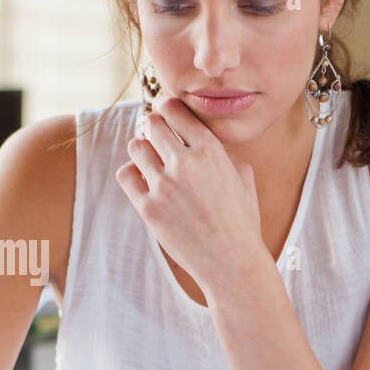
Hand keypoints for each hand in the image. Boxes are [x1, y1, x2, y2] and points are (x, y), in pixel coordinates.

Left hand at [116, 95, 266, 298]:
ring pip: (136, 147)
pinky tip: (142, 179)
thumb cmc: (240, 220)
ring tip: (149, 158)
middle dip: (152, 126)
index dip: (167, 108)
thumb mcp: (243, 175)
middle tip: (153, 133)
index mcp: (210, 150)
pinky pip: (126, 175)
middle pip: (152, 124)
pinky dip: (131, 173)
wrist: (231, 261)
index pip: (175, 111)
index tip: (164, 112)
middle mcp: (185, 163)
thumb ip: (221, 151)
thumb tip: (198, 137)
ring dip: (141, 149)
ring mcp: (163, 186)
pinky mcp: (147, 208)